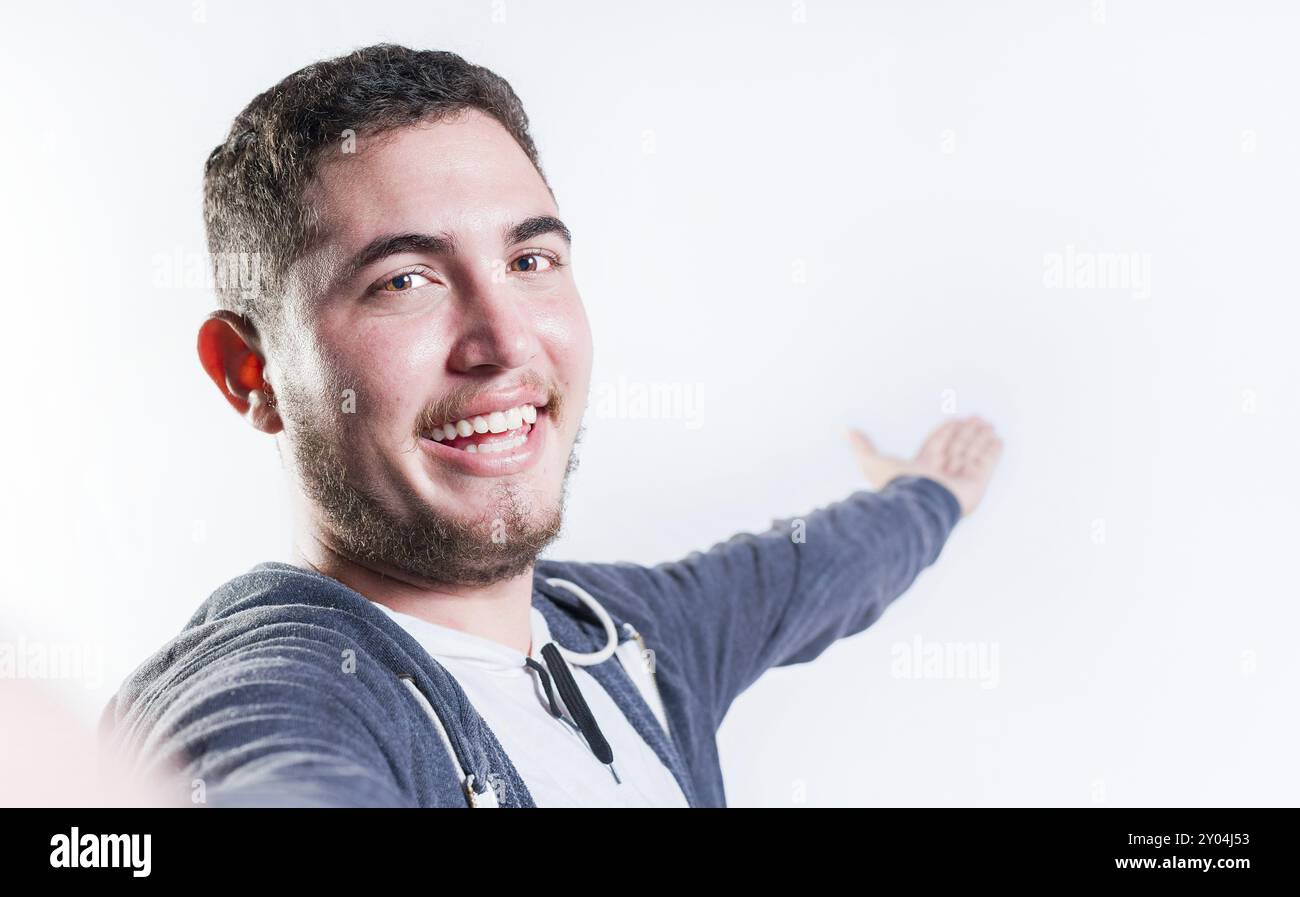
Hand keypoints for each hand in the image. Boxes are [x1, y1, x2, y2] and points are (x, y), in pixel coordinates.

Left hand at [847, 416, 1002, 516]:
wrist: (916, 506)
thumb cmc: (896, 486)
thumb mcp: (872, 461)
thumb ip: (861, 445)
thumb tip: (844, 430)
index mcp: (922, 468)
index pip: (937, 445)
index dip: (945, 432)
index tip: (954, 420)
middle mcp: (942, 474)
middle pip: (956, 446)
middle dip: (966, 432)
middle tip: (976, 418)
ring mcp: (959, 479)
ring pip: (971, 452)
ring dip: (979, 437)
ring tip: (987, 424)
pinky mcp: (976, 484)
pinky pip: (986, 463)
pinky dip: (992, 451)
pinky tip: (997, 440)